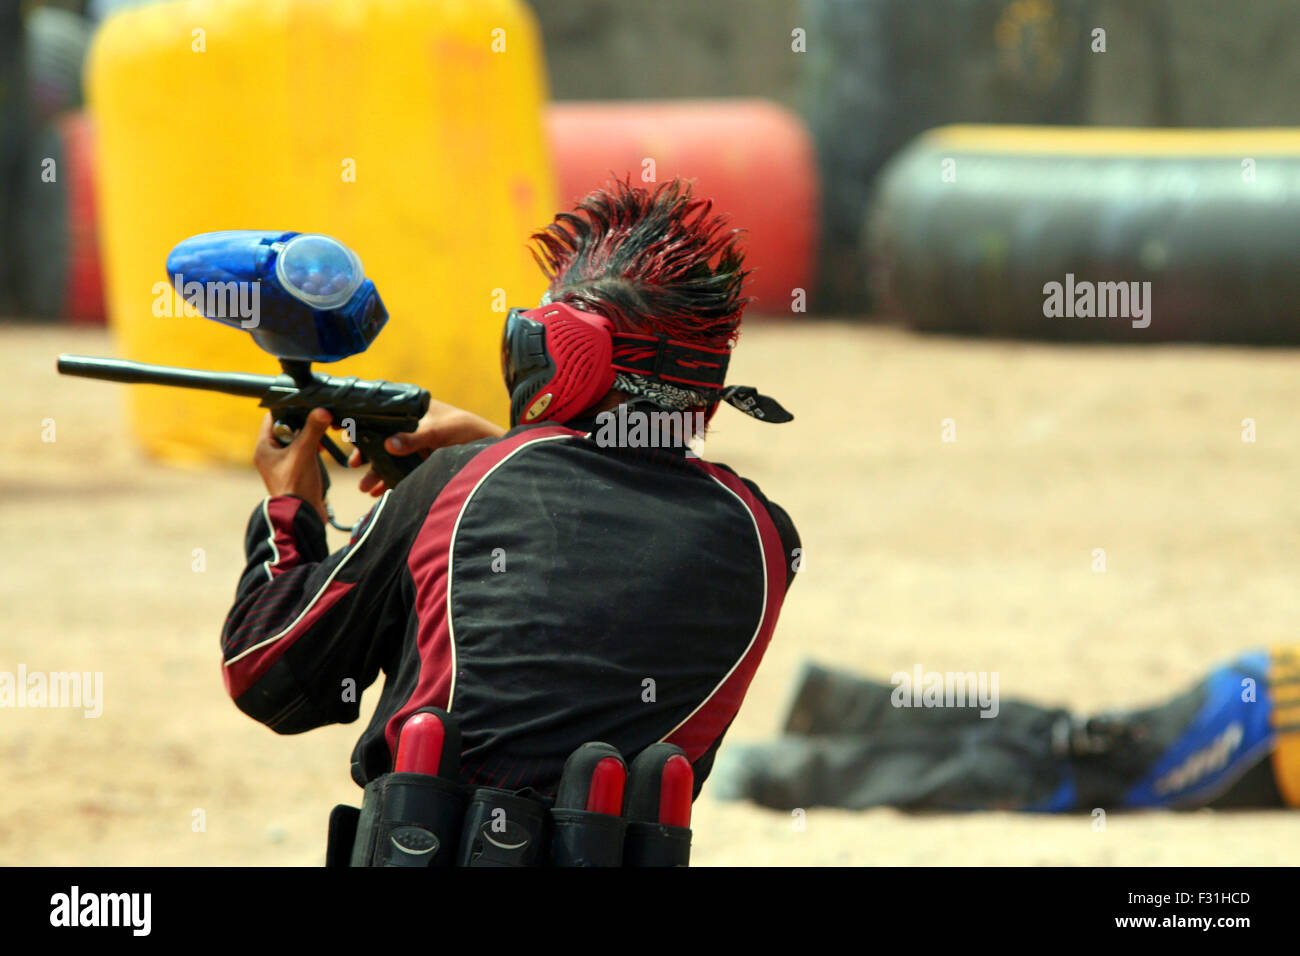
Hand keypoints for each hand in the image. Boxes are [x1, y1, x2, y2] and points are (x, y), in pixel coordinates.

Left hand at [254, 408, 331, 521]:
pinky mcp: (296, 473)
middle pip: (288, 429)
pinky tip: (322, 456)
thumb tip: (322, 410)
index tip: (305, 408)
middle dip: (304, 427)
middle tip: (317, 426)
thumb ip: (312, 430)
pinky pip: (305, 455)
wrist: (302, 516)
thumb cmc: (295, 487)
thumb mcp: (304, 453)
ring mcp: (283, 465)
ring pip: (298, 442)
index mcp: (264, 449)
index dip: (287, 410)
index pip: (272, 418)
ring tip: (320, 445)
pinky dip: (314, 453)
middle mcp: (271, 456)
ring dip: (311, 441)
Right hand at [350, 398, 504, 496]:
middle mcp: (408, 427)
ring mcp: (413, 445)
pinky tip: (379, 494)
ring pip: (388, 459)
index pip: (380, 416)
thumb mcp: (438, 431)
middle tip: (354, 465)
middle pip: (380, 440)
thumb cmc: (464, 428)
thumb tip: (389, 445)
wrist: (487, 448)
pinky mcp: (419, 462)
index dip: (363, 427)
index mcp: (410, 410)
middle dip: (367, 455)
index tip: (350, 438)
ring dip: (376, 473)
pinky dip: (389, 482)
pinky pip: (399, 472)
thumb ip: (414, 438)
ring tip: (366, 489)